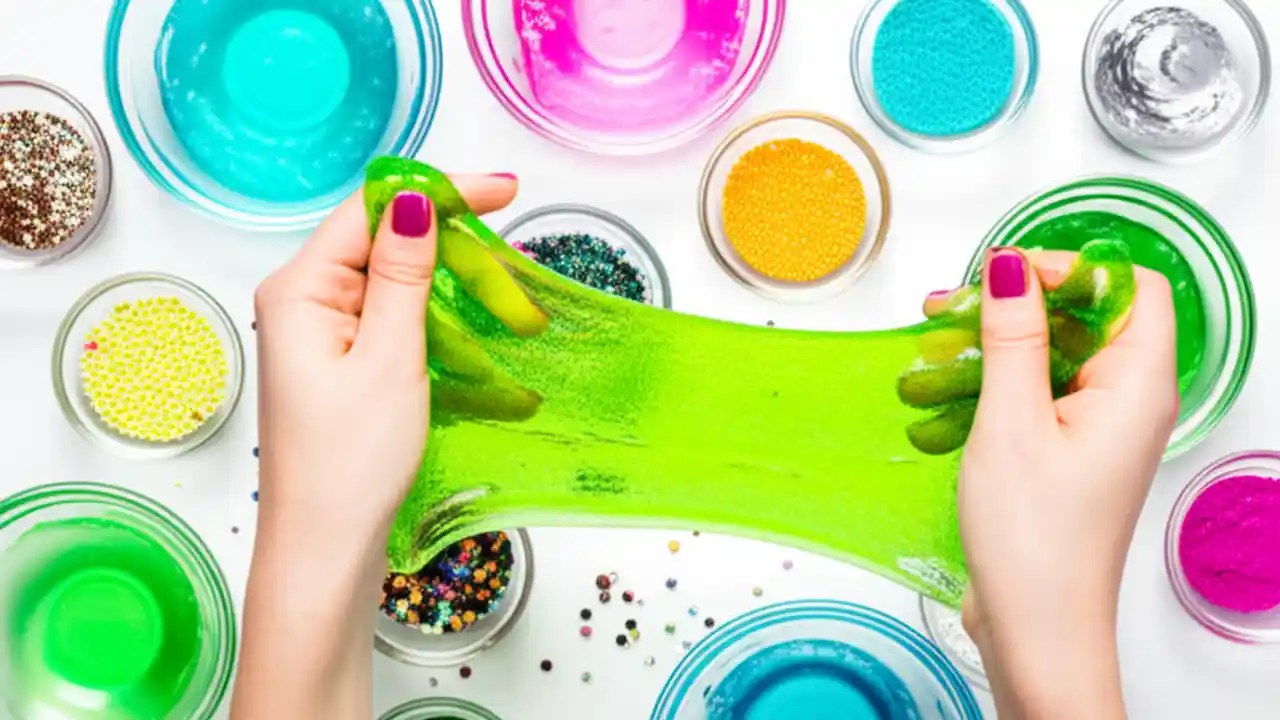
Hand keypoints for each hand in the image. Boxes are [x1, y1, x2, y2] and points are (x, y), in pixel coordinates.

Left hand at [253, 175, 516, 542]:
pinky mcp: (338, 364)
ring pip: (390, 280)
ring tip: (504, 288)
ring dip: (448, 280)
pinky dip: (433, 315)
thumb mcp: (389, 359)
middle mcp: (302, 303)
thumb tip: (415, 201)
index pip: (372, 210)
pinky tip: (470, 324)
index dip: (439, 191)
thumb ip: (402, 275)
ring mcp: (319, 335)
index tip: (503, 190)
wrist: (324, 551)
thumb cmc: (347, 465)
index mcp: (299, 290)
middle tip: (514, 248)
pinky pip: (388, 318)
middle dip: (449, 237)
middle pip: (380, 239)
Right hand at [957, 248, 1177, 717]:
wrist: (1036, 628)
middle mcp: (1127, 401)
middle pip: (1084, 318)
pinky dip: (995, 382)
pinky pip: (1038, 393)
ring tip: (934, 343)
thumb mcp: (1011, 421)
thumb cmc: (1034, 539)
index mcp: (1137, 386)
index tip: (1007, 276)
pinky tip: (944, 389)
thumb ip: (1014, 335)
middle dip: (1017, 303)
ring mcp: (1097, 428)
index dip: (1070, 269)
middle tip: (952, 305)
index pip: (1126, 288)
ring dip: (996, 343)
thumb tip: (1013, 265)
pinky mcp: (1068, 451)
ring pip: (1053, 355)